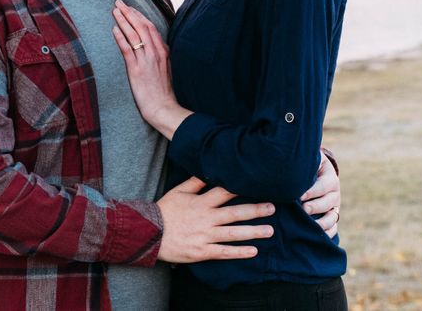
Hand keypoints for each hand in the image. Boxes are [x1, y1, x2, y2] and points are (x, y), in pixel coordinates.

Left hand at [112, 0, 189, 137]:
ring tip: (115, 10)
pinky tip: (114, 29)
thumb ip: (158, 56)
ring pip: (135, 35)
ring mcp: (147, 61)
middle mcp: (156, 53)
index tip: (130, 7)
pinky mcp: (137, 70)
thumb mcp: (165, 70)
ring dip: (124, 20)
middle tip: (119, 2)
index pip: (151, 27)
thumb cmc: (163, 92)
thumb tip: (151, 47)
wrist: (164, 108)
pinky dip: (121, 38)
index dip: (139, 15)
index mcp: (163, 52)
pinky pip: (128, 50)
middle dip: (130, 12)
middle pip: (142, 26)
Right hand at [156, 177, 275, 262]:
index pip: (224, 192)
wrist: (149, 233)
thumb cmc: (165, 211)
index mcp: (201, 202)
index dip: (241, 188)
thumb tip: (210, 170)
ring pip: (233, 233)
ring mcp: (205, 235)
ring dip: (253, 232)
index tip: (258, 184)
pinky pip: (224, 252)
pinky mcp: (202, 251)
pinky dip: (239, 252)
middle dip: (254, 210)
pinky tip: (254, 251)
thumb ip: (195, 182)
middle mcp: (206, 218)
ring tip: (270, 230)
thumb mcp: (178, 191)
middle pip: (234, 213)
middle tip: (272, 208)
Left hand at [300, 150, 340, 237]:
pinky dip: (326, 234)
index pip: (323, 186)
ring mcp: (334, 206)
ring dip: (321, 223)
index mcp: (330, 178)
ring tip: (307, 225)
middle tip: (303, 209)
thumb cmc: (308, 166)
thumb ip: (303, 163)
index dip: (311, 192)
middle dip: (315, 207)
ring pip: (332, 218)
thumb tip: (288, 167)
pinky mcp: (332, 216)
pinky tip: (314, 236)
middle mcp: (335, 194)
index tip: (299, 196)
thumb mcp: (309, 161)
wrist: (316, 172)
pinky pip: (333, 228)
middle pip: (328, 203)